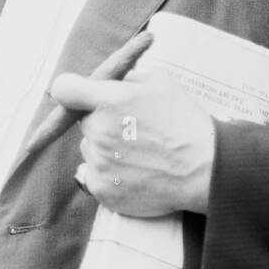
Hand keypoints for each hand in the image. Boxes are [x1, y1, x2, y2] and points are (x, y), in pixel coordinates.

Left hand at [50, 67, 215, 216]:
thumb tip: (112, 82)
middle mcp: (99, 130)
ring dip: (106, 149)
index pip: (64, 88)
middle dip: (101, 122)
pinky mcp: (102, 189)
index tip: (79, 95)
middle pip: (84, 122)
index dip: (71, 90)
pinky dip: (110, 174)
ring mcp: (99, 162)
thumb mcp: (160, 83)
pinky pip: (94, 176)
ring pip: (90, 150)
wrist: (205, 169)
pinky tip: (136, 172)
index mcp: (109, 100)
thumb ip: (127, 79)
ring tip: (139, 154)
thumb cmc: (185, 123)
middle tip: (131, 129)